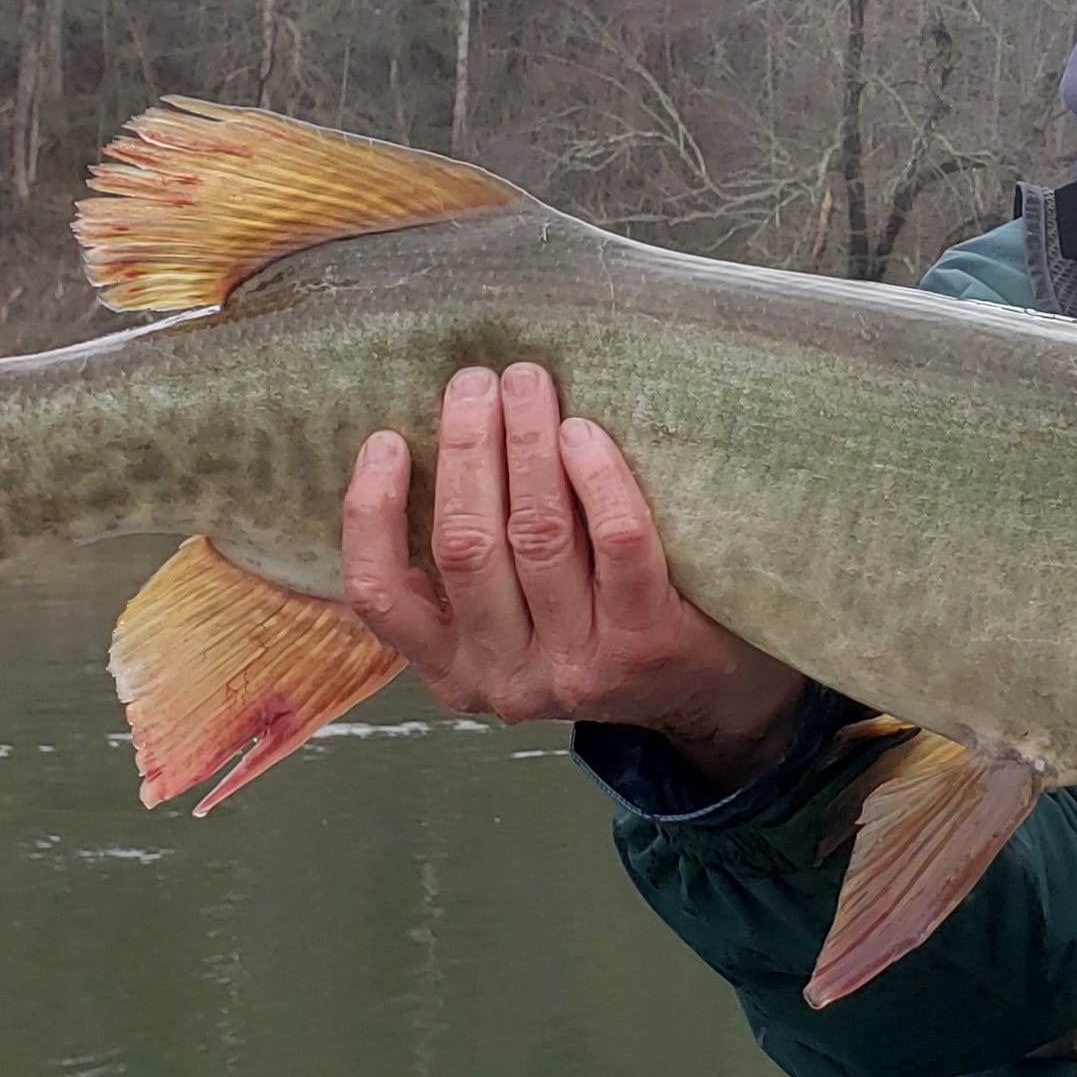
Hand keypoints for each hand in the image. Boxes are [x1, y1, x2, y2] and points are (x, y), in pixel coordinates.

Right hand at [339, 362, 809, 790]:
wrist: (704, 695)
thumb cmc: (595, 629)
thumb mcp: (510, 623)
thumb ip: (471, 566)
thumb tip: (437, 439)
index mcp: (452, 668)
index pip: (380, 595)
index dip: (372, 511)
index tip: (388, 439)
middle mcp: (505, 676)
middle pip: (466, 545)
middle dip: (466, 449)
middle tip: (476, 380)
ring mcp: (575, 666)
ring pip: (537, 534)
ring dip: (527, 444)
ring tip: (528, 384)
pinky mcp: (643, 643)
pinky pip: (616, 540)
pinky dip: (597, 477)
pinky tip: (584, 433)